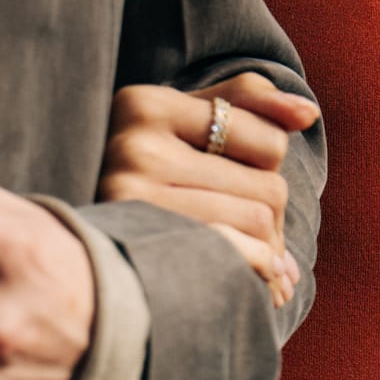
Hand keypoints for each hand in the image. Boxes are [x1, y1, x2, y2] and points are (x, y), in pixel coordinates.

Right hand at [102, 73, 318, 307]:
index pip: (269, 141)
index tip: (244, 174)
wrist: (72, 242)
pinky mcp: (139, 251)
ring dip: (271, 250)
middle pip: (268, 190)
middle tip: (261, 232)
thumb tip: (307, 114)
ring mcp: (132, 205)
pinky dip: (259, 270)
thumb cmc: (146, 168)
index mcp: (144, 105)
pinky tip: (261, 277)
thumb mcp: (185, 119)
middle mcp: (133, 150)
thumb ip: (248, 102)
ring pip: (258, 227)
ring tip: (264, 259)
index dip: (270, 163)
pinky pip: (238, 259)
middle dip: (273, 216)